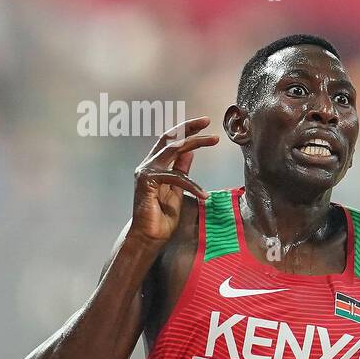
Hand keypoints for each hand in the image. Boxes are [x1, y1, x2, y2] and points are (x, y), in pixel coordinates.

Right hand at [129, 117, 217, 245]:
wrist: (150, 236)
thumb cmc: (163, 215)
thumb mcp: (178, 188)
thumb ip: (181, 170)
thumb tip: (190, 152)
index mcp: (156, 165)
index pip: (171, 141)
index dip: (186, 129)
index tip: (205, 122)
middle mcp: (148, 164)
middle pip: (171, 138)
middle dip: (190, 128)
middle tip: (208, 122)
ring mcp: (146, 171)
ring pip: (173, 149)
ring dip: (195, 142)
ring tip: (213, 140)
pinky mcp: (147, 181)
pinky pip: (175, 176)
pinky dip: (192, 184)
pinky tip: (204, 194)